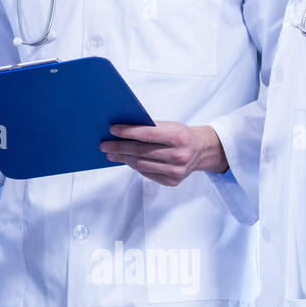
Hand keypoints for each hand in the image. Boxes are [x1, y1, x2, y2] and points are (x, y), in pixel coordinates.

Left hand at [100, 121, 227, 186]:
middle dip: (120, 147)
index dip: (128, 132)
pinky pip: (147, 173)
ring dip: (123, 158)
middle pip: (141, 151)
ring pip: (142, 164)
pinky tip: (125, 160)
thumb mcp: (170, 125)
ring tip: (110, 153)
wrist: (201, 151)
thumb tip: (122, 129)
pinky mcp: (173, 181)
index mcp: (178, 137)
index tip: (112, 129)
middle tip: (104, 144)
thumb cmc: (181, 135)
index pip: (147, 134)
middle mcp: (179, 155)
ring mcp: (176, 171)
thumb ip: (150, 127)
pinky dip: (134, 165)